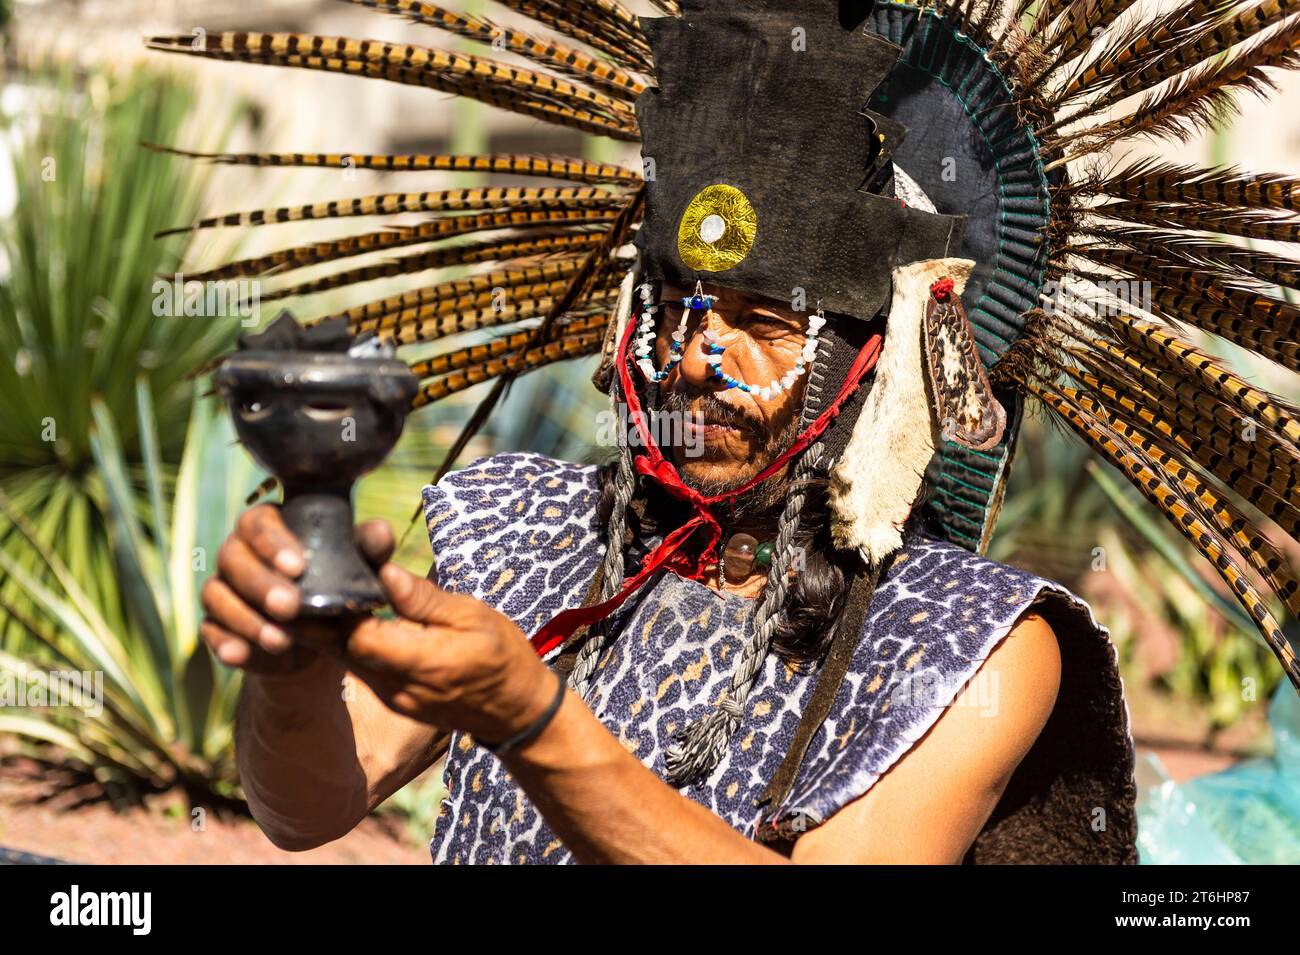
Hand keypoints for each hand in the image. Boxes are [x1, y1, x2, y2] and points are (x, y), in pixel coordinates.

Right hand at [199, 505, 393, 675]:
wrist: (317, 634)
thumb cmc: (337, 583)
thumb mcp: (357, 566)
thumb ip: (367, 548)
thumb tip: (382, 532)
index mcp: (269, 526)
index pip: (258, 522)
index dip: (272, 542)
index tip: (298, 567)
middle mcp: (237, 551)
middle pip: (232, 557)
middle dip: (260, 583)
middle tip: (290, 606)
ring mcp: (221, 586)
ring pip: (217, 594)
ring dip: (247, 618)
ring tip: (280, 639)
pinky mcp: (214, 622)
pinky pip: (210, 629)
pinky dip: (224, 642)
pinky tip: (240, 654)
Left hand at [344, 564, 559, 744]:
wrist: (517, 710)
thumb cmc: (502, 655)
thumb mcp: (473, 616)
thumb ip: (424, 599)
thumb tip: (385, 572)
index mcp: (423, 662)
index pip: (356, 636)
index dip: (342, 604)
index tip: (343, 572)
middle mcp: (399, 688)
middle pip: (339, 649)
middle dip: (327, 613)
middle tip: (321, 578)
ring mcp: (392, 699)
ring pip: (345, 659)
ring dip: (336, 628)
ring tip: (337, 591)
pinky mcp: (392, 701)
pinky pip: (360, 669)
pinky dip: (354, 642)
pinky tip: (357, 618)